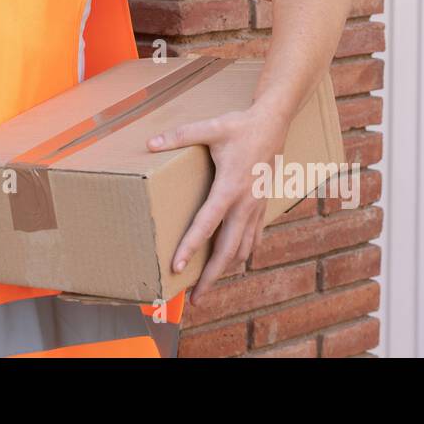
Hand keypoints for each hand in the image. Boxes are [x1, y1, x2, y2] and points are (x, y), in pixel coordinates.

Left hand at [147, 100, 290, 304]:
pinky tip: (233, 261)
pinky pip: (253, 237)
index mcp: (229, 187)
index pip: (207, 224)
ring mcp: (255, 207)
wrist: (273, 123)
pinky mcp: (261, 205)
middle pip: (228, 250)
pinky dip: (242, 253)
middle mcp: (245, 203)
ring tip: (209, 286)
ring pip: (243, 248)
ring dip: (226, 269)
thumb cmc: (240, 126)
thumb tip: (150, 143)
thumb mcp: (209, 127)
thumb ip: (179, 135)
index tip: (177, 267)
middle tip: (196, 299)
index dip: (191, 247)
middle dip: (212, 276)